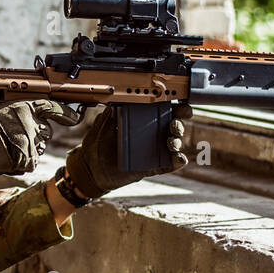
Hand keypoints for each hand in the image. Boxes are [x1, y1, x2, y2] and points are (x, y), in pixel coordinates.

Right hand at [0, 99, 82, 177]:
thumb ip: (21, 113)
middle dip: (35, 134)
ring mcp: (33, 143)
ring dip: (29, 147)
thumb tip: (35, 119)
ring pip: (39, 146)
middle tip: (15, 135)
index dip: (65, 113)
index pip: (52, 108)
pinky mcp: (29, 159)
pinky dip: (22, 160)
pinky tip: (8, 156)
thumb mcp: (2, 109)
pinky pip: (31, 160)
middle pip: (45, 131)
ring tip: (8, 146)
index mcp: (27, 108)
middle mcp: (34, 124)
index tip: (75, 117)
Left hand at [65, 103, 192, 197]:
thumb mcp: (102, 127)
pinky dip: (178, 161)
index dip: (177, 108)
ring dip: (177, 141)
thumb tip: (113, 103)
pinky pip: (169, 164)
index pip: (164, 112)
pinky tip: (178, 158)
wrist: (92, 168)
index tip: (181, 106)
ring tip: (170, 142)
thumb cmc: (98, 145)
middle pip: (174, 127)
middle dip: (178, 124)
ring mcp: (153, 151)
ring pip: (174, 144)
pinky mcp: (152, 167)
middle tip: (173, 126)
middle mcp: (152, 135)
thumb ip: (108, 115)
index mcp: (143, 121)